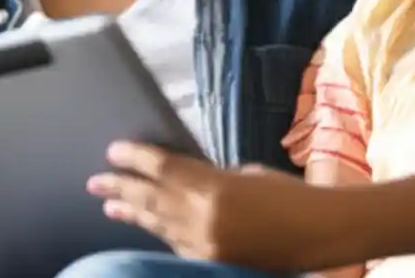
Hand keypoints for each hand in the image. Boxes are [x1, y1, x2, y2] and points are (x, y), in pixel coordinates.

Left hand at [87, 141, 335, 271]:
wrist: (319, 234)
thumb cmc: (289, 195)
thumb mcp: (246, 174)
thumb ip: (210, 178)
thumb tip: (183, 179)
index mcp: (214, 189)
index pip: (163, 169)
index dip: (134, 159)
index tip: (113, 150)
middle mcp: (203, 220)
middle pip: (151, 199)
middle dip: (120, 189)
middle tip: (95, 182)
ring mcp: (205, 247)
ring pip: (158, 226)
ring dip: (133, 213)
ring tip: (110, 206)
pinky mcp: (212, 264)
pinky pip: (176, 246)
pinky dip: (160, 233)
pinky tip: (148, 226)